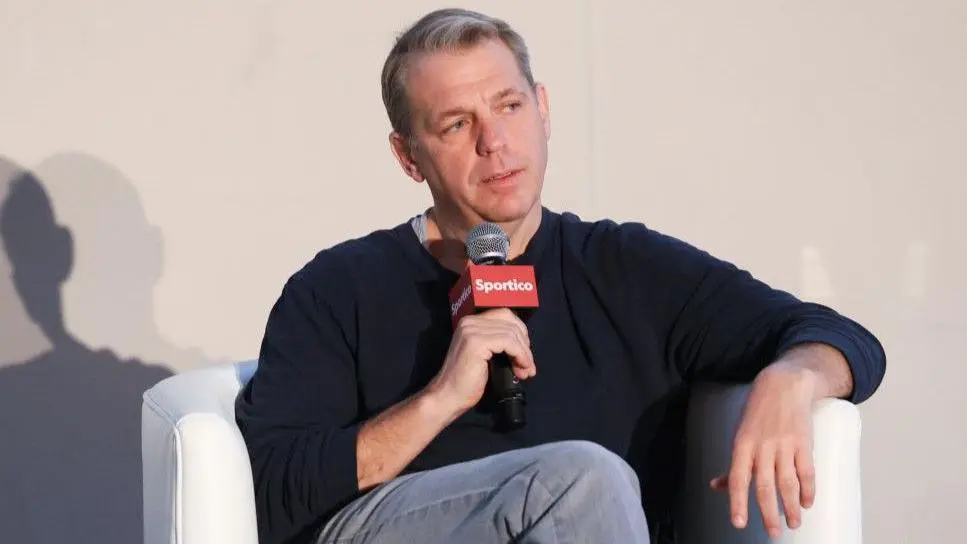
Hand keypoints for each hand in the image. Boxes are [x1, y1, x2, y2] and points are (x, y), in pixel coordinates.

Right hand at [426, 308, 535, 414]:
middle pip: (510, 321)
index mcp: (470, 322)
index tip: (525, 353)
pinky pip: (509, 342)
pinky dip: (520, 355)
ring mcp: (471, 331)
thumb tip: (524, 343)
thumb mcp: (485, 355)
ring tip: (525, 371)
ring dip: (525, 353)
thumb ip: (498, 343)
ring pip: (512, 333)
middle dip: (525, 344)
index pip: (504, 314)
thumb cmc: (466, 381)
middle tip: (528, 365)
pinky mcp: (476, 342)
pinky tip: (521, 368)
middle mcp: (469, 322)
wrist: (449, 396)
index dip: (520, 332)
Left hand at [710, 363, 819, 538]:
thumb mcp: (740, 434)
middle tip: (773, 533)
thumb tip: (717, 486)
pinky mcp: (804, 443)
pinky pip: (807, 472)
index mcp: (742, 444)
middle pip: (765, 486)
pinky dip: (808, 490)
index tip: (739, 523)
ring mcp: (785, 445)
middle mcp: (762, 446)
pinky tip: (807, 503)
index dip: (738, 502)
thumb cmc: (757, 413)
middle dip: (769, 513)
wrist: (783, 385)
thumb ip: (734, 464)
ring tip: (794, 523)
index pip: (738, 478)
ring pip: (788, 483)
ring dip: (791, 507)